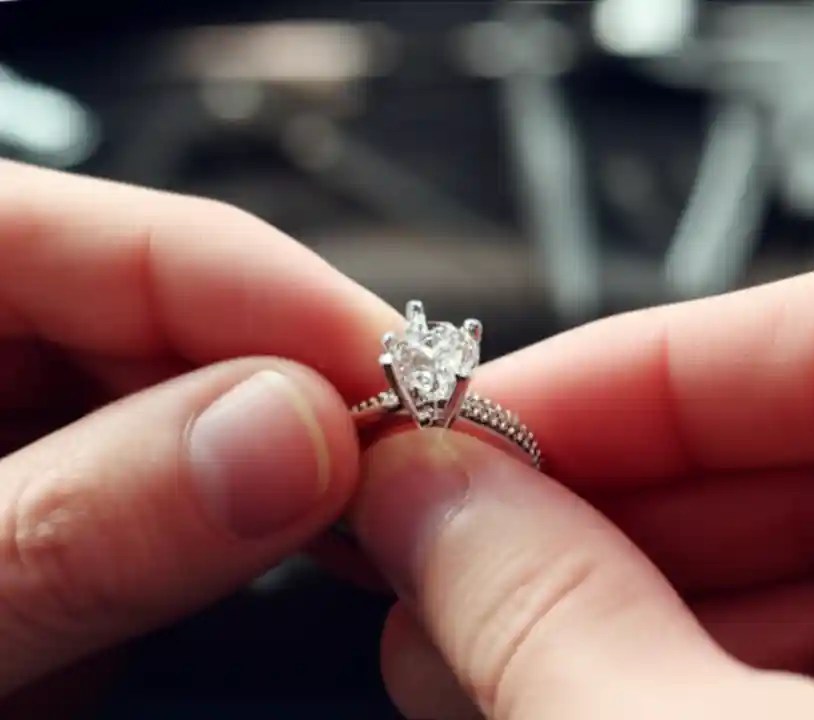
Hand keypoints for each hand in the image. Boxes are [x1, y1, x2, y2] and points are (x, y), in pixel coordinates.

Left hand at [0, 161, 396, 712]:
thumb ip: (68, 530)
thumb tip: (284, 437)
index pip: (88, 234)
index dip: (263, 291)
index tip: (399, 376)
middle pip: (153, 318)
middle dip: (290, 386)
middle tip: (409, 462)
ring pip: (178, 410)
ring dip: (280, 464)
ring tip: (371, 512)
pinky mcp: (38, 525)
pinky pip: (168, 497)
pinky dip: (243, 530)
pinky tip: (296, 552)